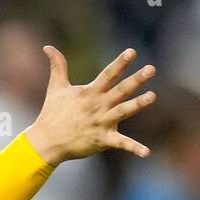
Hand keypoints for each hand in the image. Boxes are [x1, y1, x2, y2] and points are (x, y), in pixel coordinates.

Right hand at [23, 46, 155, 166]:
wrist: (47, 141)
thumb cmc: (52, 113)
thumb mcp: (56, 87)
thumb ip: (58, 66)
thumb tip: (47, 47)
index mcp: (90, 92)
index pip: (108, 74)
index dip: (120, 63)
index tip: (132, 52)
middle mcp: (98, 105)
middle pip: (120, 90)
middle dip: (136, 80)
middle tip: (151, 69)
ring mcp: (101, 123)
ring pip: (123, 111)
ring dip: (138, 104)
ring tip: (152, 96)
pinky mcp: (103, 140)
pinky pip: (121, 144)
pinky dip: (134, 148)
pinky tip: (147, 152)